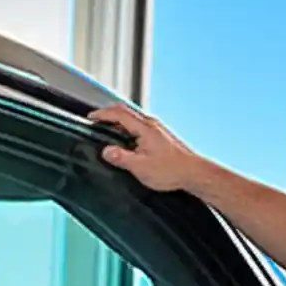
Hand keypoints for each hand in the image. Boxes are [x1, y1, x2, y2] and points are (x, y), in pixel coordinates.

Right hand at [88, 103, 206, 191]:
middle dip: (109, 114)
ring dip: (119, 121)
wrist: (194, 173)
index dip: (102, 114)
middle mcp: (152, 124)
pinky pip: (140, 125)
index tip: (91, 118)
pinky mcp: (161, 136)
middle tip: (97, 120)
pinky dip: (129, 127)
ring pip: (133, 118)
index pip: (119, 113)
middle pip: (126, 111)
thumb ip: (121, 158)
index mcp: (145, 128)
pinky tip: (127, 140)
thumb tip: (107, 151)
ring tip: (108, 130)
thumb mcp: (141, 167)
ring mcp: (158, 129)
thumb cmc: (172, 170)